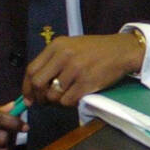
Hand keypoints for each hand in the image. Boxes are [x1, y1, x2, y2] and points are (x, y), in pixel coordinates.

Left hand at [23, 33, 143, 107]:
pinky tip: (76, 98)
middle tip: (44, 102)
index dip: (26, 86)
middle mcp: (63, 56)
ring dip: (56, 101)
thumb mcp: (71, 46)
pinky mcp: (87, 82)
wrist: (122, 51)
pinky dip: (69, 103)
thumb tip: (36, 84)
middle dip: (38, 97)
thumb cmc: (97, 50)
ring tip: (64, 98)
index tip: (29, 97)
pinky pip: (68, 100)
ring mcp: (75, 70)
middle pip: (38, 83)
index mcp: (57, 46)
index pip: (31, 69)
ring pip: (53, 95)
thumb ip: (54, 61)